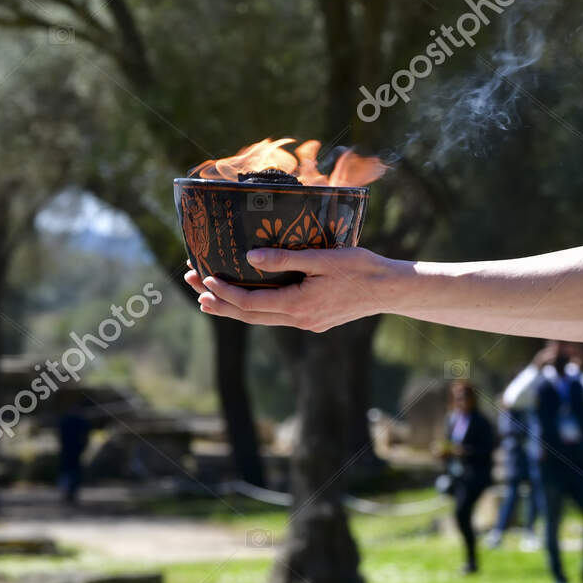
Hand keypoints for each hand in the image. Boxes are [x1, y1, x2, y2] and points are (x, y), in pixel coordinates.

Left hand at [182, 247, 393, 333]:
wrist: (390, 290)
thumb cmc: (360, 268)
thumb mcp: (323, 258)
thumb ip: (286, 259)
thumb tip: (250, 258)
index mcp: (299, 306)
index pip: (250, 302)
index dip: (224, 291)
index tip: (204, 276)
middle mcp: (299, 320)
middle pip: (248, 315)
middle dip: (218, 301)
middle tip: (193, 287)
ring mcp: (306, 323)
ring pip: (260, 318)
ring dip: (232, 307)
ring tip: (207, 296)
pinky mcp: (313, 321)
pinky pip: (275, 316)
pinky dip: (254, 307)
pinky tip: (247, 297)